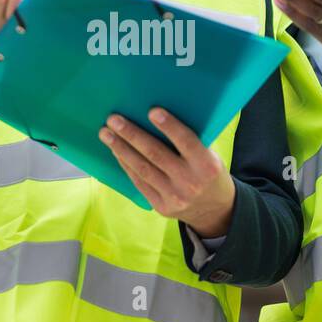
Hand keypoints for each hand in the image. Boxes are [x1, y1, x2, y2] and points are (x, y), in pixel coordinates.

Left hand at [99, 108, 235, 236]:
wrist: (215, 210)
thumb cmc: (209, 172)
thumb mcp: (210, 156)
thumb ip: (191, 140)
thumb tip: (158, 116)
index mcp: (207, 165)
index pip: (186, 141)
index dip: (169, 126)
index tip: (151, 111)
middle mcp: (190, 182)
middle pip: (155, 154)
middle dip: (132, 135)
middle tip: (113, 119)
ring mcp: (174, 196)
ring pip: (142, 168)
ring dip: (121, 148)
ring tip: (106, 133)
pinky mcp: (161, 206)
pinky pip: (139, 182)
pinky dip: (126, 164)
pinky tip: (116, 151)